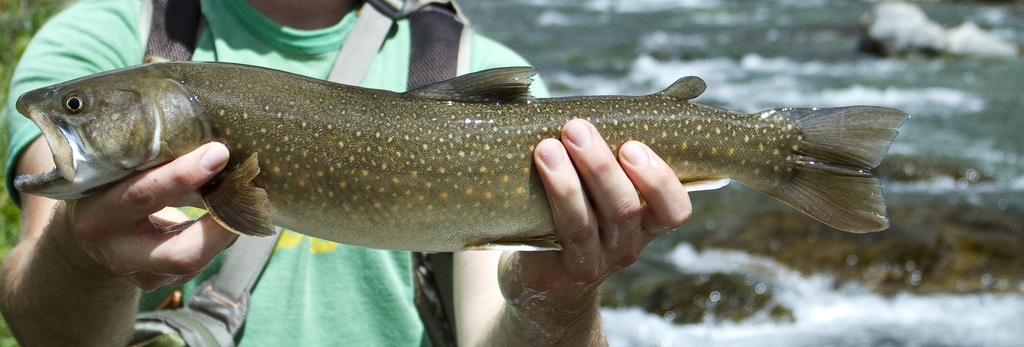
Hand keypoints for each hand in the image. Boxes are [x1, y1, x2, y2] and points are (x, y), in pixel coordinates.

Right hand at [62, 142, 237, 289]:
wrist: (93, 230)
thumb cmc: (114, 186)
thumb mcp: (121, 173)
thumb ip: (155, 163)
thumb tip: (214, 146)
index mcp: (99, 214)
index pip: (143, 196)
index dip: (184, 176)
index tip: (219, 153)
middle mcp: (117, 252)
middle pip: (182, 253)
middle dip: (222, 223)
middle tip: (250, 189)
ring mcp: (140, 274)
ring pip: (197, 261)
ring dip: (228, 230)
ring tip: (249, 197)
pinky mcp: (160, 282)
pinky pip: (201, 262)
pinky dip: (221, 237)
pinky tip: (233, 214)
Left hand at [497, 119, 691, 341]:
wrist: (544, 278)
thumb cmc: (580, 211)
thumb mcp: (607, 185)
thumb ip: (623, 145)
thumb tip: (684, 86)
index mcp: (648, 222)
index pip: (675, 208)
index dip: (660, 179)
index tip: (633, 145)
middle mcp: (629, 246)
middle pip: (625, 209)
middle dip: (600, 165)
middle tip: (576, 128)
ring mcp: (595, 263)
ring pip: (587, 223)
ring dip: (567, 181)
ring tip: (547, 147)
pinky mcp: (561, 273)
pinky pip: (559, 236)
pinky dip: (549, 201)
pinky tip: (537, 170)